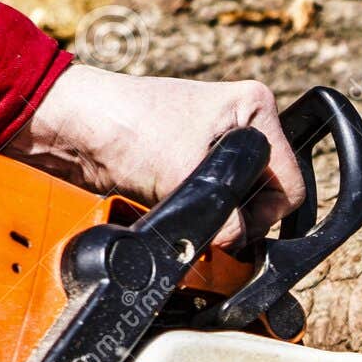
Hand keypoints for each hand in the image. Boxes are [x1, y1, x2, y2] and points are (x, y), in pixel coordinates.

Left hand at [5, 64, 306, 249]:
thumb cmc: (126, 127)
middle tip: (206, 225)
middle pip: (266, 197)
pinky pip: (211, 206)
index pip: (290, 183)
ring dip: (214, 220)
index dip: (265, 215)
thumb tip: (234, 252)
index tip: (232, 227)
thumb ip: (221, 217)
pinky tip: (172, 212)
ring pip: (238, 207)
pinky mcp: (189, 167)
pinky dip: (197, 218)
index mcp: (255, 109)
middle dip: (238, 218)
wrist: (71, 129)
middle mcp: (242, 125)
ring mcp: (215, 147)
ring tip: (180, 212)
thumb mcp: (185, 175)